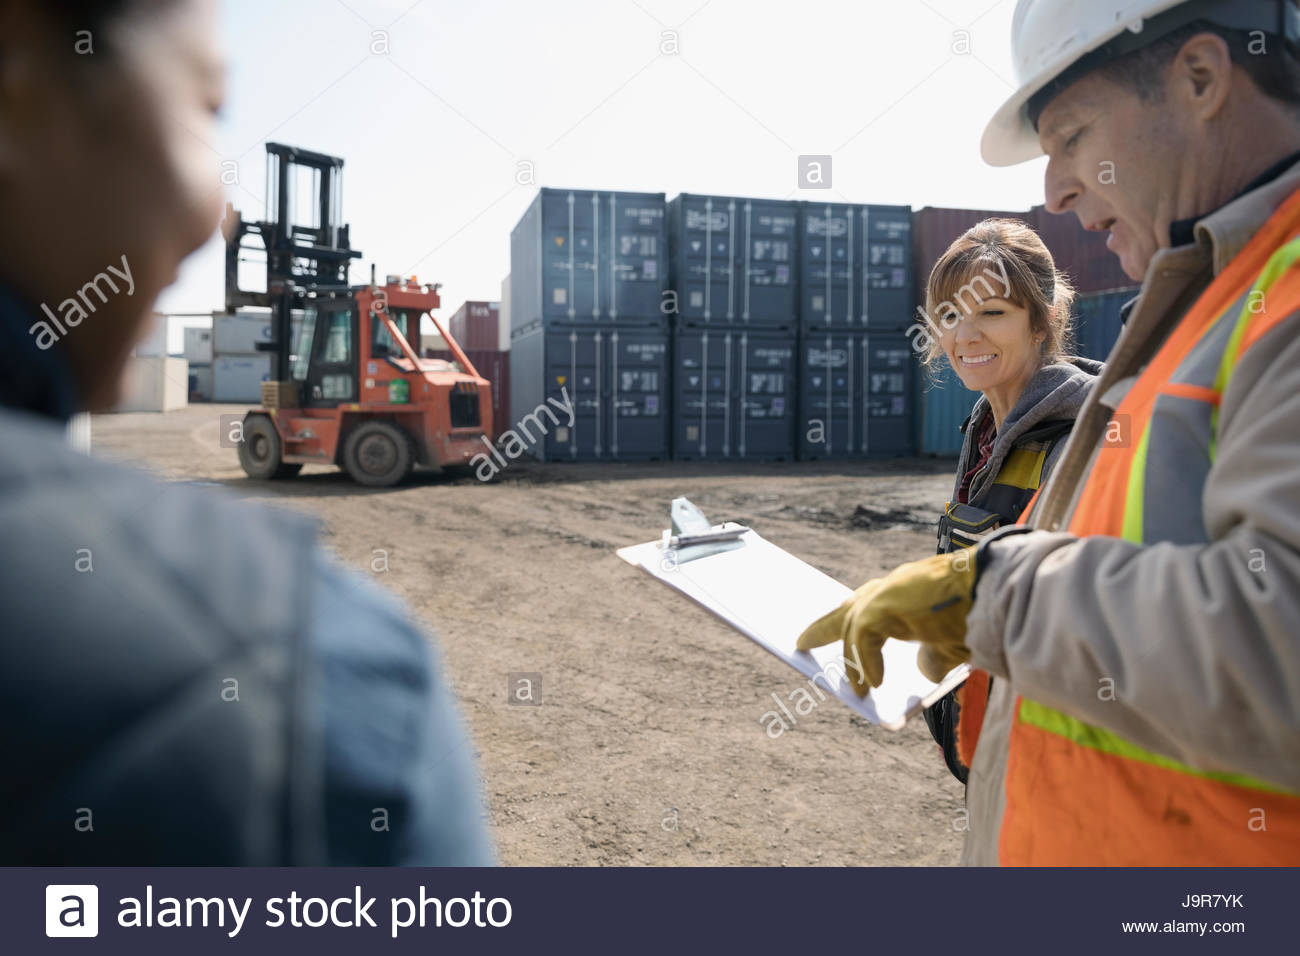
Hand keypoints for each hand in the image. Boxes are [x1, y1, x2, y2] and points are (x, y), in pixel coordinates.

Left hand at [796, 549, 977, 694]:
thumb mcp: (953, 643)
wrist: (1000, 589)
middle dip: (825, 627)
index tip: (829, 632)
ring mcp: (889, 592)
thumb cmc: (982, 612)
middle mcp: (894, 587)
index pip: (869, 606)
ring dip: (849, 657)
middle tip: (801, 642)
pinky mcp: (886, 604)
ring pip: (853, 624)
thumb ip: (934, 656)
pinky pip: (863, 637)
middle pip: (849, 609)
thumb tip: (923, 671)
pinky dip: (865, 661)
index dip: (849, 622)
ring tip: (853, 689)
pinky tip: (871, 685)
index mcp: (908, 593)